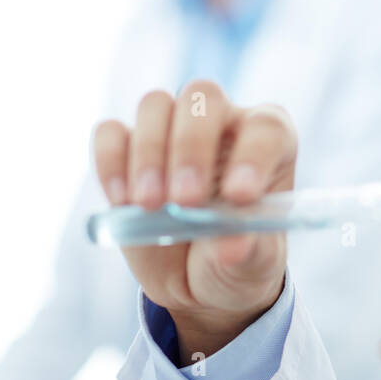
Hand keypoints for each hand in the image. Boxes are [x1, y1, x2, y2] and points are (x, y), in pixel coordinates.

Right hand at [93, 80, 295, 363]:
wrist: (197, 281)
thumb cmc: (238, 260)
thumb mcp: (254, 264)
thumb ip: (249, 250)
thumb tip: (232, 246)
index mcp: (269, 142)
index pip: (266, 127)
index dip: (254, 155)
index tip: (239, 197)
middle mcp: (222, 123)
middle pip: (203, 98)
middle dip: (191, 147)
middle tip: (185, 201)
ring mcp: (172, 131)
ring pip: (155, 105)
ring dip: (149, 153)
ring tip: (151, 205)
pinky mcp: (128, 150)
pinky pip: (111, 132)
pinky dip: (111, 162)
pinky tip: (123, 201)